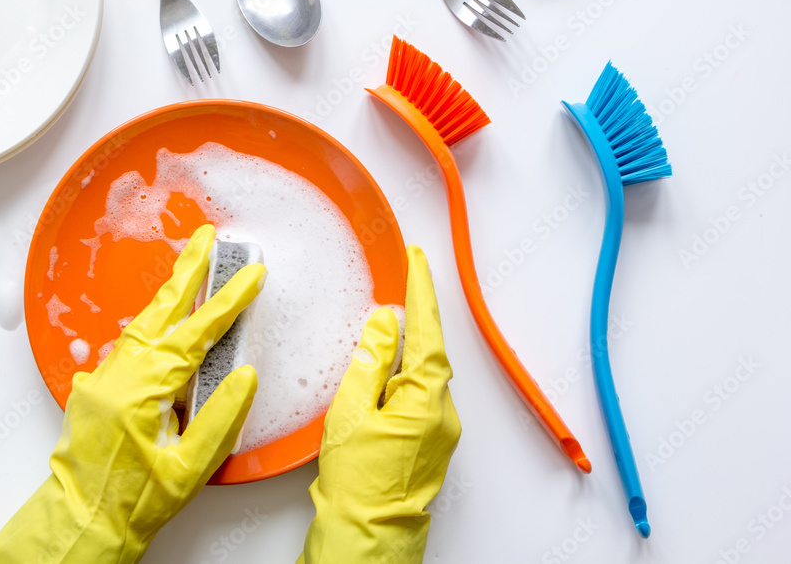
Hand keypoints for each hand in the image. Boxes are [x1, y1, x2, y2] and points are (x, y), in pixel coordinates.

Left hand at [0, 225, 264, 563]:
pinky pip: (126, 346)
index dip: (226, 303)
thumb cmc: (133, 503)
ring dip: (168, 295)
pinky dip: (148, 324)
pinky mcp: (97, 389)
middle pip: (159, 311)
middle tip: (206, 239)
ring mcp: (103, 380)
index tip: (249, 276)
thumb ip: (222, 418)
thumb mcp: (190, 468)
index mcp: (141, 391)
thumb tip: (245, 377)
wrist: (82, 520)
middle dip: (187, 272)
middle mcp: (117, 377)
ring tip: (190, 269)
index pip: (193, 336)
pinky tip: (160, 319)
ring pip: (141, 324)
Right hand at [297, 245, 460, 563]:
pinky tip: (375, 387)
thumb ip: (370, 360)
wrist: (367, 533)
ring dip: (399, 358)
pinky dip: (398, 382)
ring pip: (420, 377)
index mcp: (426, 397)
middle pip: (425, 352)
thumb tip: (385, 322)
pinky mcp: (431, 442)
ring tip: (370, 350)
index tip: (416, 260)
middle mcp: (442, 411)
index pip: (427, 330)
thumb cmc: (357, 482)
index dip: (421, 291)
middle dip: (407, 323)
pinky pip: (417, 398)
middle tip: (387, 296)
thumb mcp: (352, 410)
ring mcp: (440, 429)